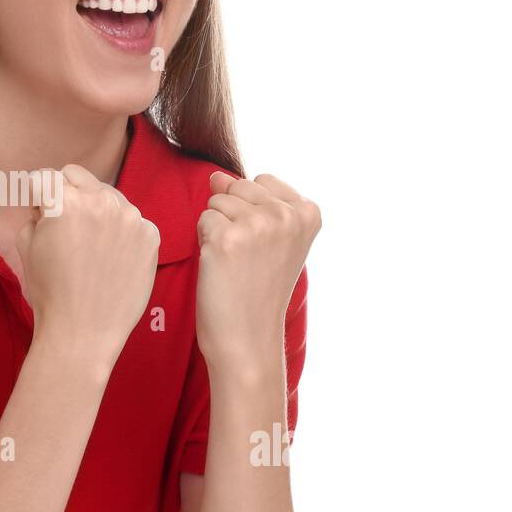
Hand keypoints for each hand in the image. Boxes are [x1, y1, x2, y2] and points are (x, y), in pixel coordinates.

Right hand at [17, 164, 159, 373]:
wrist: (83, 334)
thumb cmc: (49, 292)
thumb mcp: (26, 245)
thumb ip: (35, 211)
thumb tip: (45, 201)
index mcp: (64, 201)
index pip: (46, 177)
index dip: (38, 197)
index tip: (40, 213)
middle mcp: (101, 200)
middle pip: (78, 177)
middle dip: (67, 194)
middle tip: (64, 228)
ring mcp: (131, 217)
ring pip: (108, 196)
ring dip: (96, 210)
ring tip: (90, 247)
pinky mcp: (150, 235)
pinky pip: (131, 219)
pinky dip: (120, 231)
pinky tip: (111, 258)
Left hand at [196, 169, 320, 366]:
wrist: (247, 336)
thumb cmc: (258, 290)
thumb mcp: (272, 239)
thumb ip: (252, 200)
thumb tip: (216, 175)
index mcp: (308, 213)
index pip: (262, 181)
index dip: (252, 211)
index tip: (264, 247)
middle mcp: (287, 215)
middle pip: (238, 186)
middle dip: (233, 216)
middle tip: (247, 257)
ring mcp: (258, 224)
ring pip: (217, 201)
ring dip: (217, 229)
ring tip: (234, 263)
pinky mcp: (226, 237)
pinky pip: (203, 219)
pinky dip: (204, 242)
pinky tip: (221, 267)